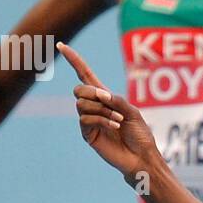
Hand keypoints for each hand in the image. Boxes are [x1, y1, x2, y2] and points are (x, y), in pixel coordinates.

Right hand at [56, 42, 158, 180]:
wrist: (141, 156)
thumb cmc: (140, 134)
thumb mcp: (133, 112)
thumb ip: (117, 100)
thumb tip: (99, 93)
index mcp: (105, 97)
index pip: (85, 75)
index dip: (75, 61)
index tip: (62, 46)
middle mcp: (94, 106)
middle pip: (78, 89)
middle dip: (92, 93)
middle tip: (109, 103)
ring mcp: (89, 120)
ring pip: (81, 104)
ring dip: (102, 109)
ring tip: (118, 120)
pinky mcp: (88, 134)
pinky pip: (86, 119)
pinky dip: (101, 119)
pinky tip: (114, 126)